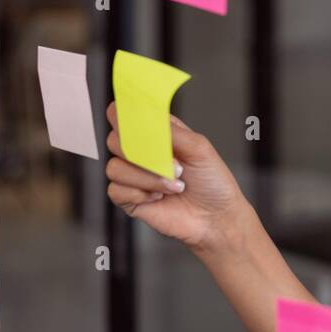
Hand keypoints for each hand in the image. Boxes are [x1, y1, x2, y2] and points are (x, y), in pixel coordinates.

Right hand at [104, 102, 249, 251]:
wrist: (216, 218)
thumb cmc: (212, 182)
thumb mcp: (199, 148)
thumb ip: (171, 132)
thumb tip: (146, 121)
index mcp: (157, 132)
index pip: (125, 113)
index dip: (124, 116)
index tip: (138, 125)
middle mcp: (141, 151)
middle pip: (114, 140)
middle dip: (143, 154)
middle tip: (174, 165)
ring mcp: (133, 175)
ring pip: (115, 167)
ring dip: (148, 178)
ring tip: (174, 185)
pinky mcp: (128, 198)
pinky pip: (116, 190)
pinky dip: (140, 194)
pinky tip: (159, 197)